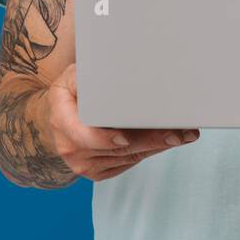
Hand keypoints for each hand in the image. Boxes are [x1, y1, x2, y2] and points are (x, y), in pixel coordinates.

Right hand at [41, 63, 200, 181]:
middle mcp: (71, 147)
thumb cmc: (70, 94)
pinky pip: (129, 164)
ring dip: (157, 146)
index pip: (84, 135)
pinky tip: (166, 141)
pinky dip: (149, 151)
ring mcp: (84, 164)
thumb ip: (85, 76)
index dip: (105, 139)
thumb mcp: (70, 78)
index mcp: (62, 121)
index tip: (124, 137)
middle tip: (176, 133)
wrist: (57, 120)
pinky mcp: (98, 172)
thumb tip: (109, 67)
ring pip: (128, 157)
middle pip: (117, 149)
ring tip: (182, 134)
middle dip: (149, 141)